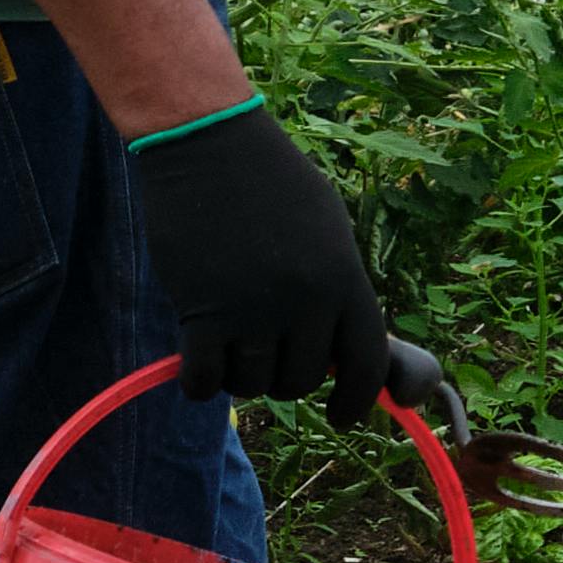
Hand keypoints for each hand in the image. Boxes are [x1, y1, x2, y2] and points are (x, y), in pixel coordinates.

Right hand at [129, 105, 391, 419]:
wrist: (210, 145)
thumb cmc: (273, 181)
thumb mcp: (328, 229)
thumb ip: (340, 288)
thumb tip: (347, 354)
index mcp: (346, 278)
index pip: (365, 362)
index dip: (358, 399)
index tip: (344, 416)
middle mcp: (307, 302)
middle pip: (302, 380)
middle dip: (285, 379)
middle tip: (266, 353)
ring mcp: (255, 310)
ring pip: (254, 384)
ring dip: (242, 375)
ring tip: (231, 341)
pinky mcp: (202, 313)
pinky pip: (206, 380)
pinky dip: (200, 382)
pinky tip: (198, 362)